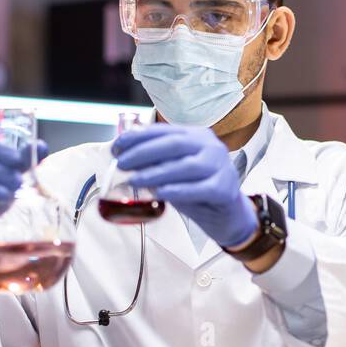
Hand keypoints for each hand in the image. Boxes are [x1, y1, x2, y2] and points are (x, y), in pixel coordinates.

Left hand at [112, 124, 256, 248]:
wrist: (227, 215)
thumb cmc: (197, 190)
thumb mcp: (175, 172)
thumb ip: (156, 163)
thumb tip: (125, 160)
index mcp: (197, 136)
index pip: (165, 131)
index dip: (138, 137)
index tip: (118, 146)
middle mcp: (210, 147)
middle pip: (174, 145)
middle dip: (144, 153)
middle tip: (123, 164)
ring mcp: (221, 167)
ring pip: (186, 166)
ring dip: (156, 173)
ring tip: (135, 181)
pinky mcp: (225, 189)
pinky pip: (199, 189)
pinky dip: (177, 190)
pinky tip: (160, 194)